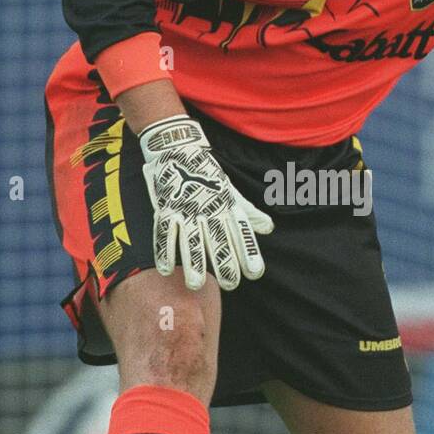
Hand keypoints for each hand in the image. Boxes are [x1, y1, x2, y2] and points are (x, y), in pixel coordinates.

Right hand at [138, 114, 273, 290]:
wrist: (179, 149)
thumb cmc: (208, 175)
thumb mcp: (231, 192)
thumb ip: (248, 213)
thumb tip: (268, 229)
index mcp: (226, 205)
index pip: (240, 231)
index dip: (248, 251)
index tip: (255, 272)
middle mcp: (208, 209)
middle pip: (218, 240)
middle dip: (224, 263)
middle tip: (230, 284)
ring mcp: (186, 209)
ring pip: (191, 239)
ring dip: (193, 262)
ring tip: (196, 285)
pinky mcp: (166, 208)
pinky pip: (164, 231)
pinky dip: (164, 250)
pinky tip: (166, 270)